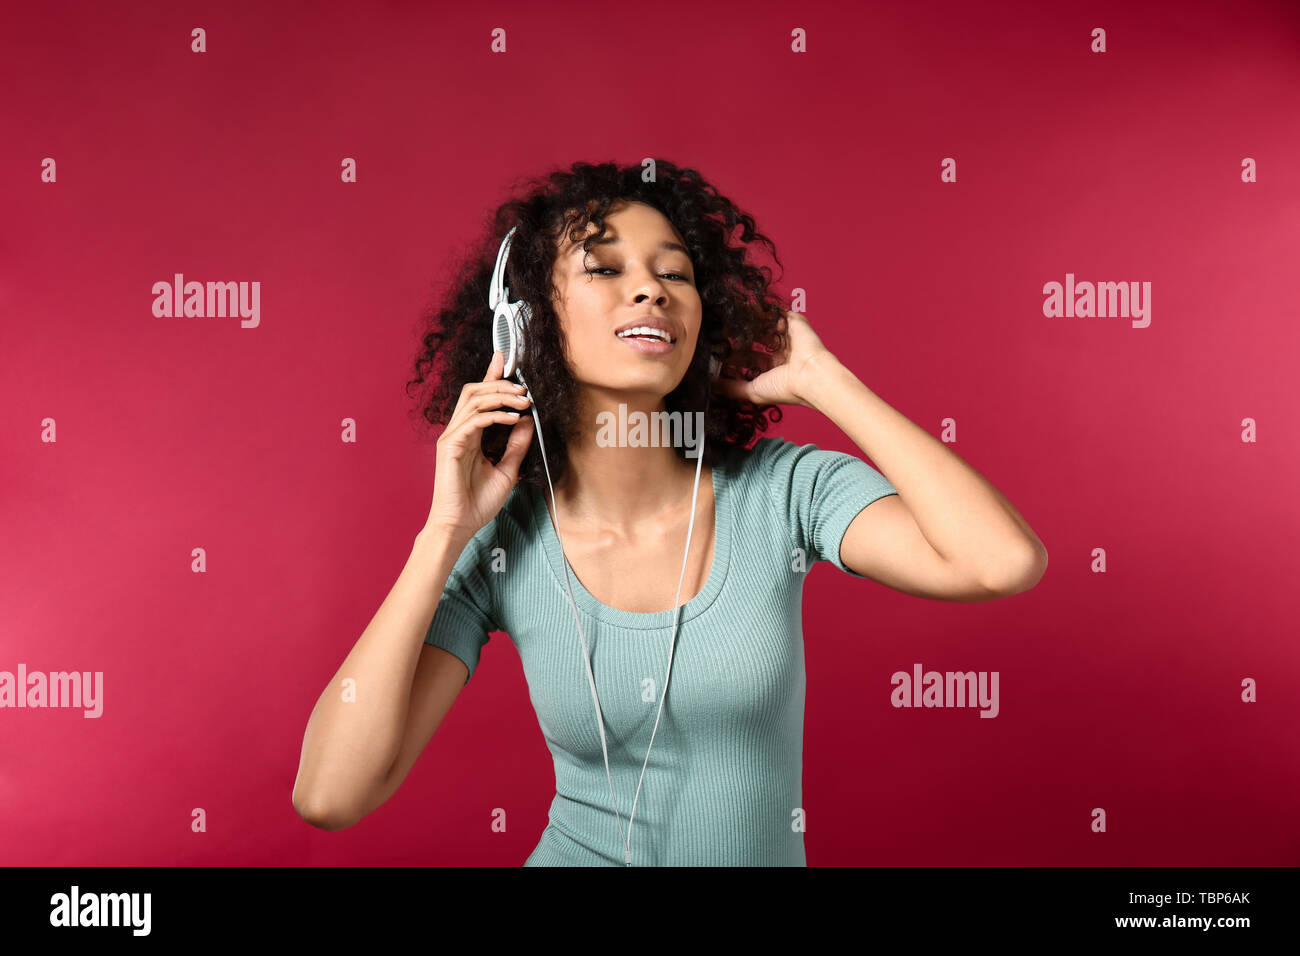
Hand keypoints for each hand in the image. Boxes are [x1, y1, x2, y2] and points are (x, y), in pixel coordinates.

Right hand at [426, 351, 534, 540]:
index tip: (506, 359)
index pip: (480, 397)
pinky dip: (495, 415)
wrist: (461, 525)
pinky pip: (473, 420)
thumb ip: (516, 446)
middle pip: (474, 390)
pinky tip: (514, 419)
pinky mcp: (450, 446)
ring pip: (473, 399)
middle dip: (500, 383)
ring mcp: (452, 436)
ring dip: (500, 395)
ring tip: (524, 401)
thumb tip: (528, 421)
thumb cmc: (479, 502)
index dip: (491, 376)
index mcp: (470, 435)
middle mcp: (459, 431)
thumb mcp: (507, 470)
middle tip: (525, 389)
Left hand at [711, 310, 834, 407]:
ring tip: (729, 318)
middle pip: (756, 340)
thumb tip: (712, 385)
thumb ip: (731, 387)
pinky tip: (745, 306)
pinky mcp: (795, 322)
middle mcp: (782, 353)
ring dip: (748, 322)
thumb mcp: (752, 391)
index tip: (717, 350)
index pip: (750, 359)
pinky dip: (762, 309)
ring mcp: (789, 337)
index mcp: (774, 370)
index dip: (734, 355)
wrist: (810, 376)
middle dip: (739, 337)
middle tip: (719, 332)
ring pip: (765, 325)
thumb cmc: (784, 387)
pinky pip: (776, 311)